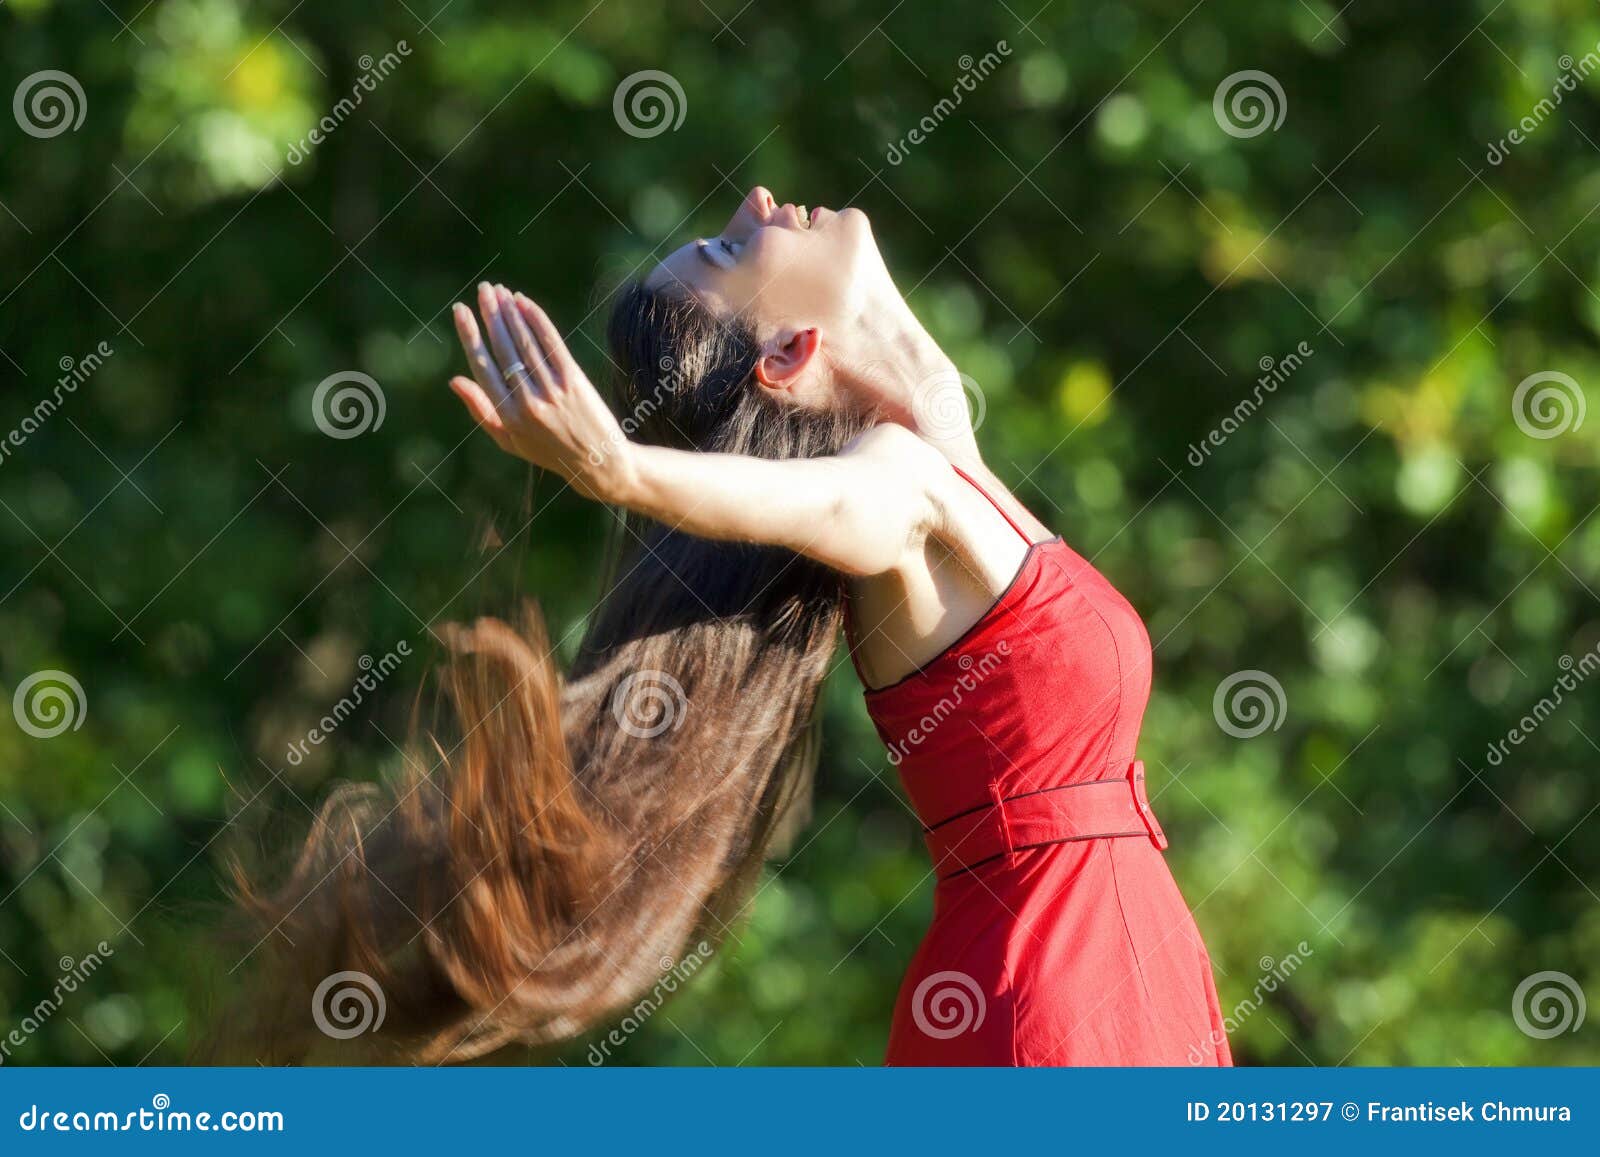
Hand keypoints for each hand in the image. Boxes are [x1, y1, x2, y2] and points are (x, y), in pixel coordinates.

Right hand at [448, 282, 633, 500]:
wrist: (598, 463)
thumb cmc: (550, 452)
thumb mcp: (509, 441)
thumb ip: (482, 411)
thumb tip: (455, 380)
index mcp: (508, 416)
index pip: (482, 366)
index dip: (470, 335)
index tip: (461, 310)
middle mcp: (528, 402)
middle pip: (503, 348)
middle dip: (491, 314)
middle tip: (483, 289)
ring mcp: (552, 390)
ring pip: (526, 342)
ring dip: (512, 312)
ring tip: (501, 291)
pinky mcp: (574, 381)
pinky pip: (551, 344)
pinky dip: (537, 320)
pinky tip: (525, 302)